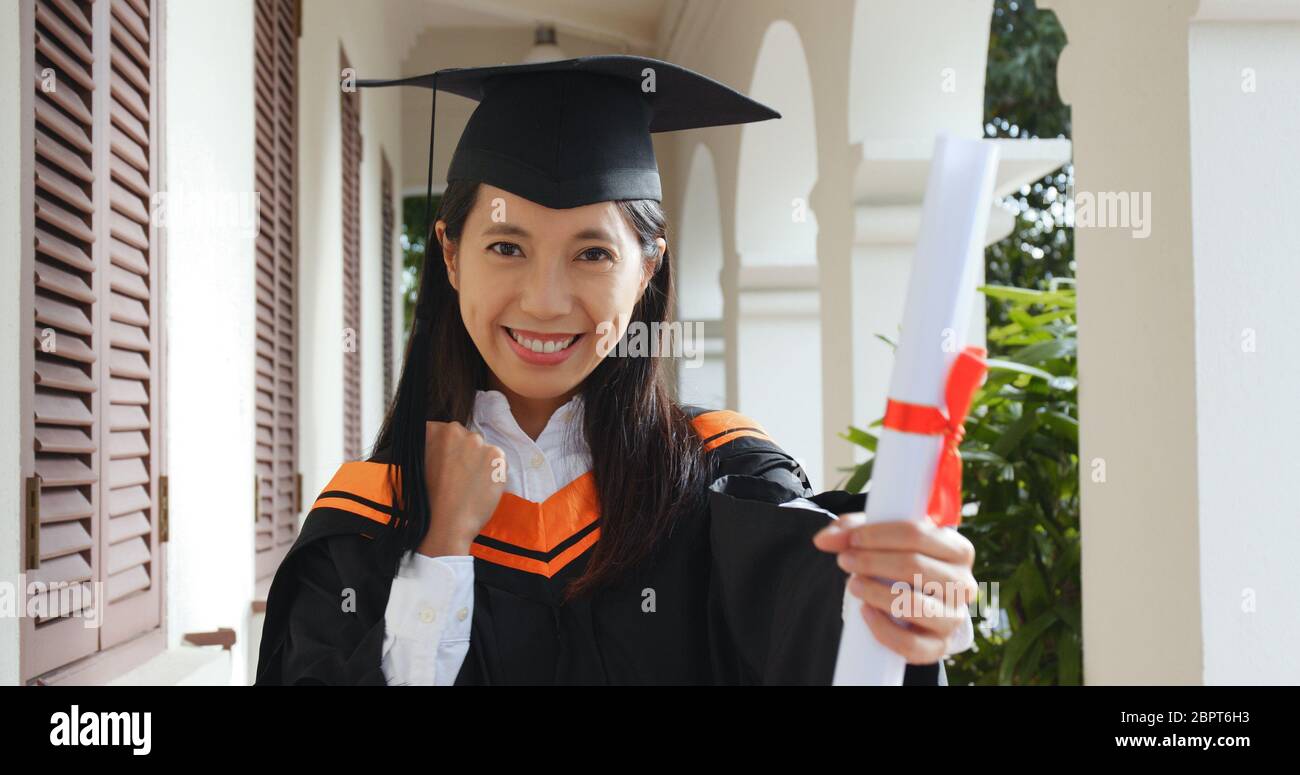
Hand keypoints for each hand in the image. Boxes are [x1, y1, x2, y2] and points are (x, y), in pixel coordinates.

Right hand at [418, 420, 507, 556]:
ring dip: (477, 462)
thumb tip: (433, 444)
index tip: (444, 463)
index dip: (444, 449)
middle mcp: (456, 431)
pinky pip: (496, 460)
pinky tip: (481, 486)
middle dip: (462, 453)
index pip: (441, 431)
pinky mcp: (496, 455)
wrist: (448, 523)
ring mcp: (478, 442)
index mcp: (433, 431)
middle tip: (457, 476)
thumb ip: (428, 448)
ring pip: (480, 449)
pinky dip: (492, 472)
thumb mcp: (417, 467)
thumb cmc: (428, 500)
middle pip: (463, 438)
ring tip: (468, 484)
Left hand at [812, 514, 976, 663]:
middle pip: (915, 566)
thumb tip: (822, 540)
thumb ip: (851, 533)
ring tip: (853, 585)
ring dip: (876, 593)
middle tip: (845, 561)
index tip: (853, 540)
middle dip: (873, 562)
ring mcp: (954, 617)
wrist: (913, 602)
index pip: (919, 534)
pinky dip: (883, 630)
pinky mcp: (938, 646)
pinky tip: (865, 613)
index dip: (880, 535)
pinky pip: (911, 644)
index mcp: (958, 550)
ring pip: (915, 604)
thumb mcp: (880, 540)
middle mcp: (963, 583)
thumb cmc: (900, 562)